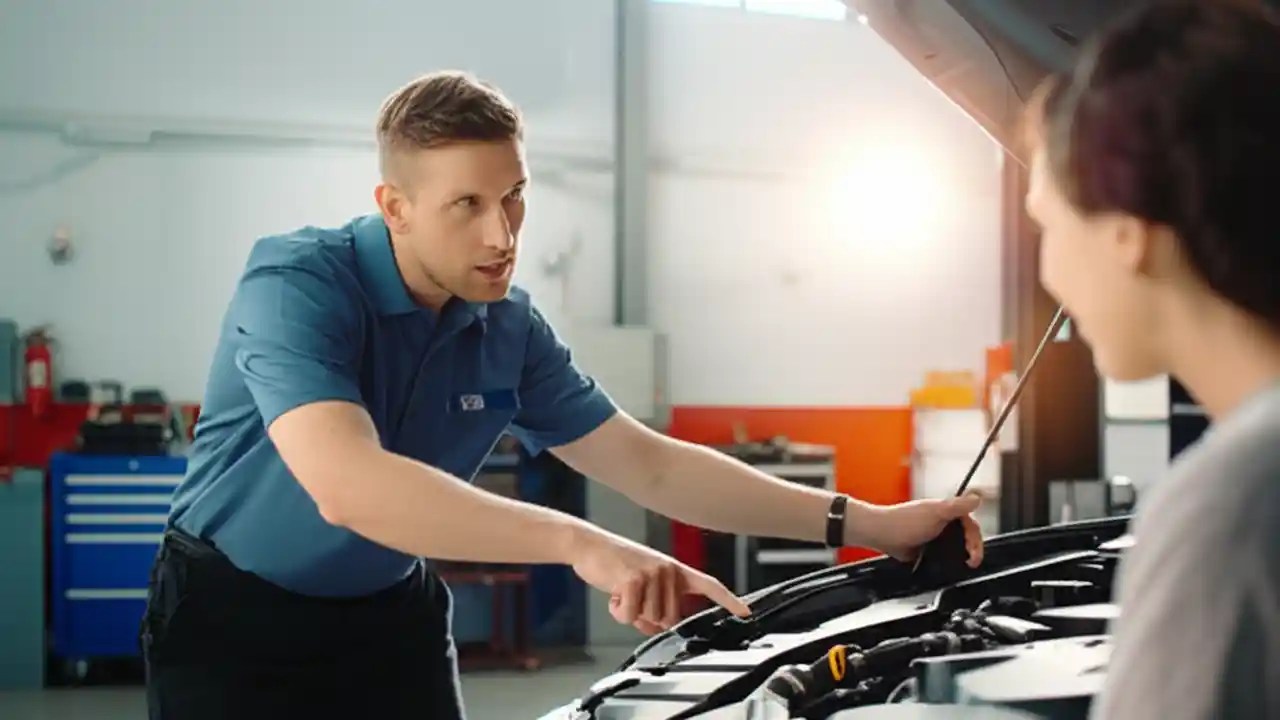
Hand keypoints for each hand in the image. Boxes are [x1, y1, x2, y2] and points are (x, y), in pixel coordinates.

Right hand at [569, 527, 750, 634]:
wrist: (589, 546)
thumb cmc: (615, 564)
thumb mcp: (642, 583)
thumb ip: (657, 603)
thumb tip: (658, 626)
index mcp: (674, 569)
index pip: (709, 585)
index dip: (728, 600)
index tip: (745, 612)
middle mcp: (669, 570)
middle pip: (670, 618)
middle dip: (648, 617)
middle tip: (632, 599)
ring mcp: (654, 573)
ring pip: (650, 619)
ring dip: (631, 613)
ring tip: (622, 591)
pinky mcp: (635, 579)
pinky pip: (631, 616)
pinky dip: (619, 612)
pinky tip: (614, 594)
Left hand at [850, 494, 983, 567]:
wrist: (881, 534)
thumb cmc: (904, 521)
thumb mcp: (936, 512)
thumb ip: (957, 506)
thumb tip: (977, 498)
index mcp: (947, 512)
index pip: (971, 526)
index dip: (976, 540)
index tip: (975, 554)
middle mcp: (942, 523)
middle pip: (966, 539)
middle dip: (971, 551)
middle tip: (971, 562)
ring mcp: (934, 537)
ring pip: (955, 549)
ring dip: (959, 558)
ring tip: (962, 566)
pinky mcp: (927, 550)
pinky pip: (942, 558)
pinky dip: (946, 563)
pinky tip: (947, 568)